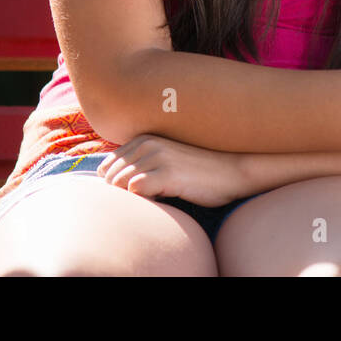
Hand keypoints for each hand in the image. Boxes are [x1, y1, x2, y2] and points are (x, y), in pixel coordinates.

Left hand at [97, 134, 250, 207]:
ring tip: (156, 199)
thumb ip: (140, 166)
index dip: (116, 186)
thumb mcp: (166, 160)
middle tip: (148, 200)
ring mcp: (157, 157)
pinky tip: (162, 201)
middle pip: (110, 178)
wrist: (234, 172)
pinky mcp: (167, 173)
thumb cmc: (199, 172)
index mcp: (145, 139)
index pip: (107, 167)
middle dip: (121, 194)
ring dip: (133, 199)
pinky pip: (134, 191)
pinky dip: (143, 202)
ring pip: (119, 185)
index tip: (137, 194)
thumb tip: (109, 186)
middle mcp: (148, 144)